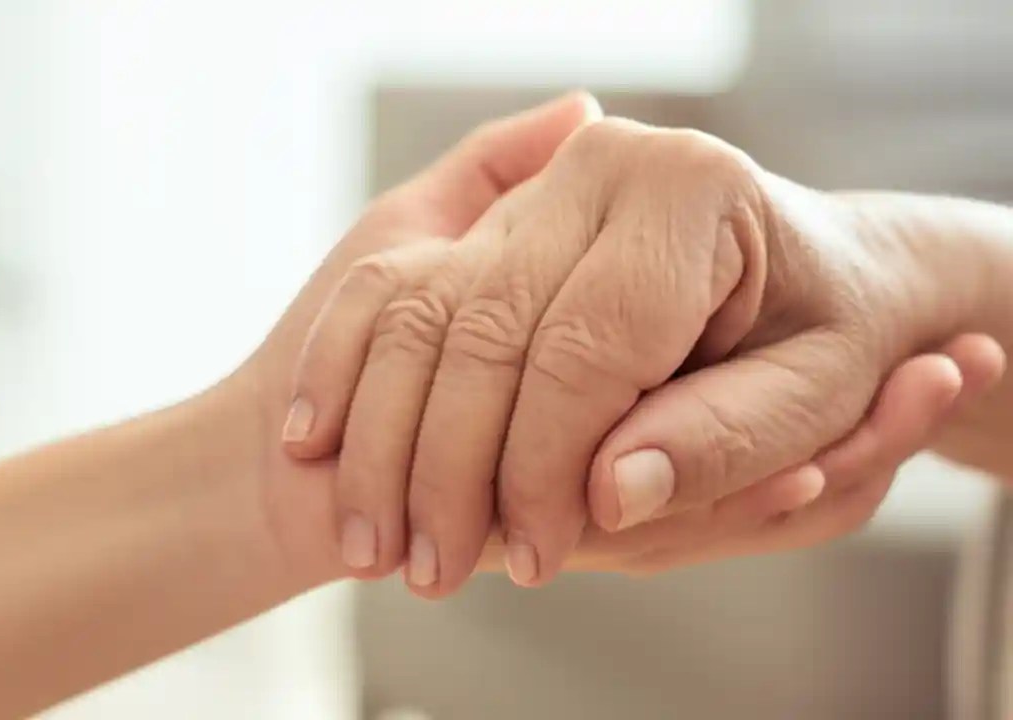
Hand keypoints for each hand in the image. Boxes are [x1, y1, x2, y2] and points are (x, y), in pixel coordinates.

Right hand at [285, 116, 989, 594]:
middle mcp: (600, 171)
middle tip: (434, 574)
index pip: (588, 346)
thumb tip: (610, 494)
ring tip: (369, 546)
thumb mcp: (810, 395)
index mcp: (691, 190)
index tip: (533, 555)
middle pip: (488, 329)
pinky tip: (312, 443)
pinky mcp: (474, 219)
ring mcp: (528, 190)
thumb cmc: (828, 335)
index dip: (549, 464)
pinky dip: (339, 369)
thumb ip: (720, 440)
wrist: (822, 270)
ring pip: (421, 317)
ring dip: (385, 438)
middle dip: (452, 465)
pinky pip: (381, 292)